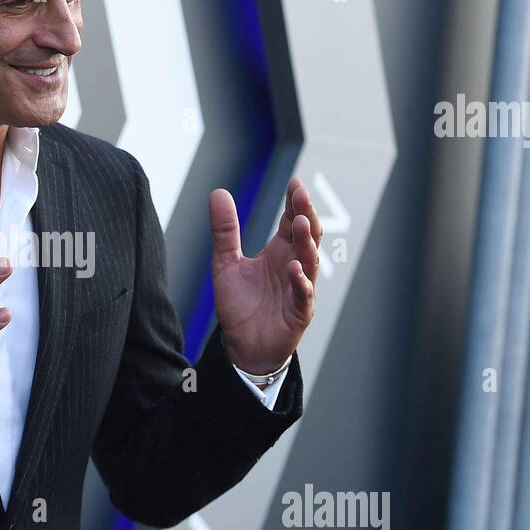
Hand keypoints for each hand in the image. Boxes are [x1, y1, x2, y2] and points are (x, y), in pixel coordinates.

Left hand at [208, 177, 319, 373]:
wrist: (242, 347)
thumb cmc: (240, 305)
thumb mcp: (225, 264)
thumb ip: (225, 231)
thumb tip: (218, 192)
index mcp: (279, 251)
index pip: (291, 221)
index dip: (294, 202)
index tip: (294, 183)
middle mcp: (293, 265)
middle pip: (307, 236)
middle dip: (306, 214)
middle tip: (301, 195)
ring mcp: (299, 288)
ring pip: (310, 261)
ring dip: (306, 242)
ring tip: (301, 223)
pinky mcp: (299, 312)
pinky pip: (304, 295)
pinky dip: (301, 282)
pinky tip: (293, 269)